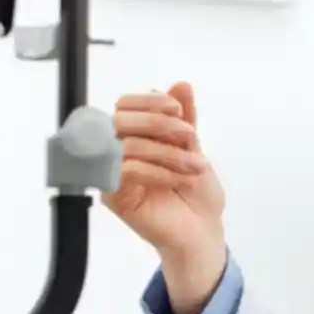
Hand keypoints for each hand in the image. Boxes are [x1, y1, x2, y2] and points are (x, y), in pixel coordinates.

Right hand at [103, 81, 225, 268]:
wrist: (202, 229)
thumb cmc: (196, 191)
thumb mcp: (194, 147)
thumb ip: (185, 118)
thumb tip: (180, 85)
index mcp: (134, 135)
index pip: (126, 105)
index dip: (149, 101)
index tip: (177, 109)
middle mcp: (117, 150)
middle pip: (121, 121)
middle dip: (159, 125)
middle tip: (189, 137)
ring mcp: (112, 172)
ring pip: (127, 145)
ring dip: (168, 153)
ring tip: (195, 166)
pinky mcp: (113, 195)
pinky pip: (126, 171)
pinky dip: (159, 171)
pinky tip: (180, 179)